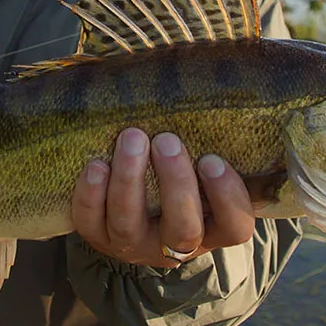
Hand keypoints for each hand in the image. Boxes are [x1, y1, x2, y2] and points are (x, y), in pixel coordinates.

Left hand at [72, 128, 255, 267]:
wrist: (136, 201)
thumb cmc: (181, 172)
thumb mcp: (202, 165)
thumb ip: (213, 141)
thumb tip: (222, 81)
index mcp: (212, 228)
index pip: (235, 226)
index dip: (226, 197)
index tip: (212, 159)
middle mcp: (175, 245)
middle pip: (183, 229)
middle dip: (175, 184)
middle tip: (167, 140)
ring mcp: (134, 245)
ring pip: (130, 224)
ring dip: (130, 179)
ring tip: (132, 138)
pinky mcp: (98, 237)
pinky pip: (90, 223)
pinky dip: (91, 194)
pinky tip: (97, 165)